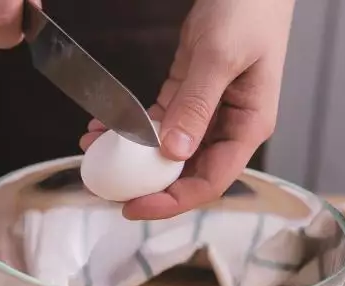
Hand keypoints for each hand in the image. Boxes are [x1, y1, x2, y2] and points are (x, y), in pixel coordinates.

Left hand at [80, 0, 294, 219]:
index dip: (173, 201)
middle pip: (188, 173)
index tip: (135, 207)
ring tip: (95, 156)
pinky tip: (103, 130)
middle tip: (107, 189)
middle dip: (147, 185)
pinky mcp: (190, 93)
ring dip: (133, 158)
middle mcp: (230, 126)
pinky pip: (159, 122)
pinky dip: (132, 129)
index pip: (211, 181)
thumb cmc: (249, 10)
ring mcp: (209, 111)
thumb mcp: (221, 57)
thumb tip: (173, 152)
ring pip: (169, 151)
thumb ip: (197, 105)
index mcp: (249, 126)